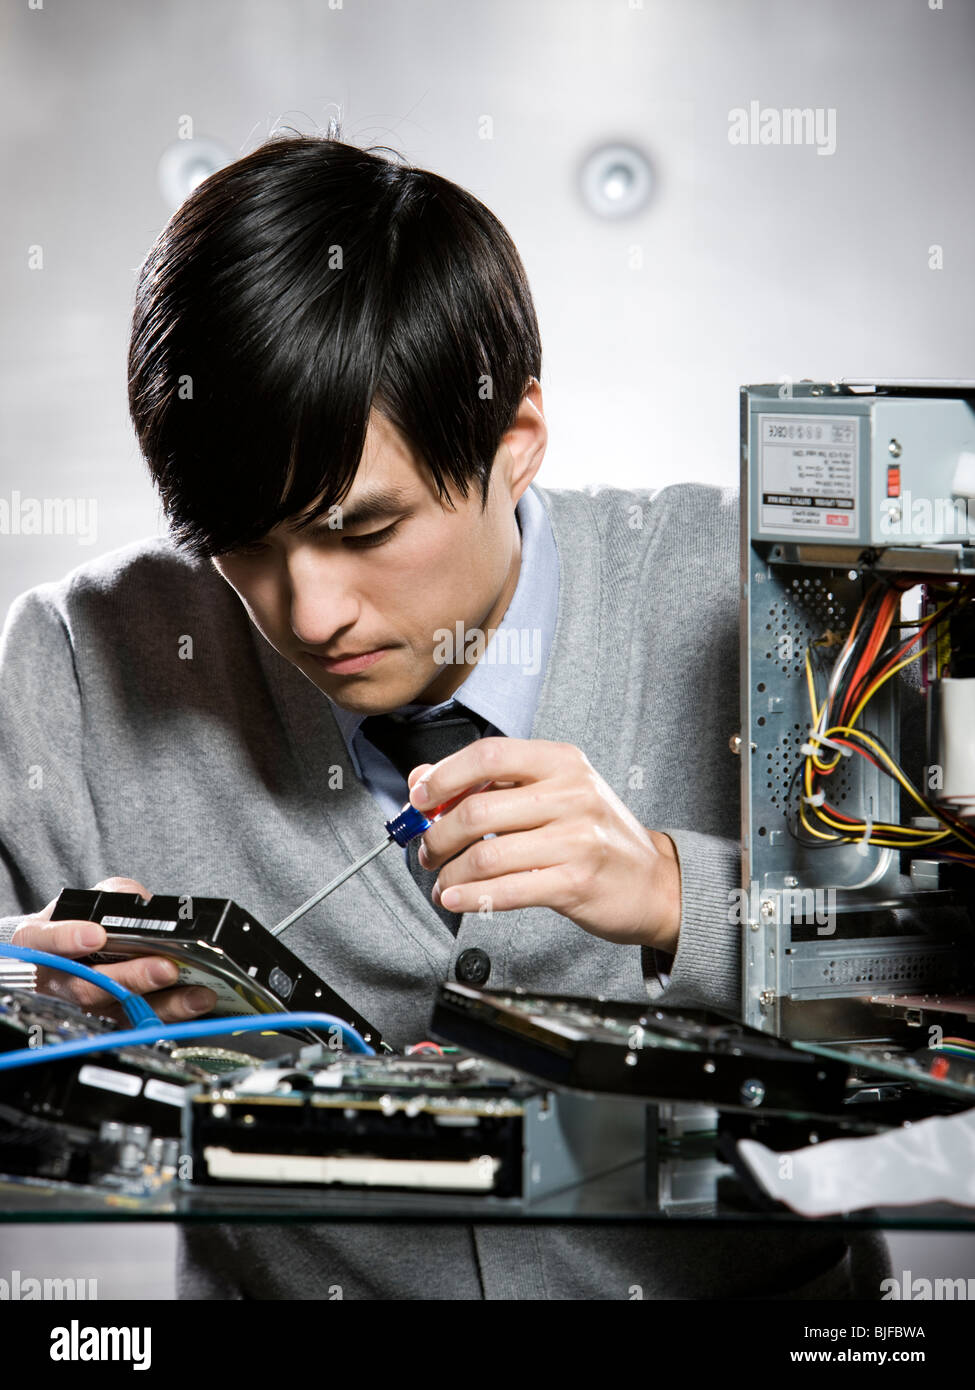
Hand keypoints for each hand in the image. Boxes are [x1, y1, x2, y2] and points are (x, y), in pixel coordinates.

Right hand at [12, 876, 216, 1024]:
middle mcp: (57, 982)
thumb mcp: (92, 898)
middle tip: (166, 967)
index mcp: (39, 943)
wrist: (65, 953)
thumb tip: (146, 906)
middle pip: (89, 987)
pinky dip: (174, 1015)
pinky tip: (199, 1005)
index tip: (96, 935)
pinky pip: (141, 1024)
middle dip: (131, 978)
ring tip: (198, 993)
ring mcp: (83, 1007)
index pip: (44, 941)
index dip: (68, 939)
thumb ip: (117, 895)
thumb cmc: (78, 922)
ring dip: (164, 1005)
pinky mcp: (110, 1022)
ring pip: (119, 1012)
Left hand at [407, 739, 681, 952]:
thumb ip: (489, 782)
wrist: (653, 881)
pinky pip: (505, 890)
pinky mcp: (575, 882)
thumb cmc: (596, 834)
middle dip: (438, 834)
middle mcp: (572, 794)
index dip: (444, 777)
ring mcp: (576, 839)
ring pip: (486, 856)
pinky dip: (469, 897)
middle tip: (427, 849)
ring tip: (442, 878)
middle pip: (478, 810)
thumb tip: (422, 780)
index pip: (488, 755)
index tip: (420, 798)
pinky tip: (455, 898)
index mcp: (562, 762)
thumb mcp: (551, 792)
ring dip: (449, 872)